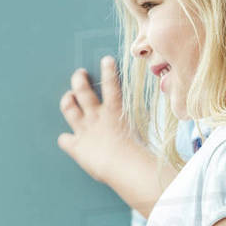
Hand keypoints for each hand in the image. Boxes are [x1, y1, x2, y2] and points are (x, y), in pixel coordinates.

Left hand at [58, 57, 137, 182]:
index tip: (106, 60)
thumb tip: (160, 113)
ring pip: (70, 110)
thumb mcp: (146, 129)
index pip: (111, 84)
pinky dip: (65, 139)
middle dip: (79, 80)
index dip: (108, 71)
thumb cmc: (139, 149)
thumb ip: (147, 118)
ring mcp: (85, 130)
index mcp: (114, 111)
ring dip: (67, 101)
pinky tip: (67, 139)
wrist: (122, 165)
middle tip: (79, 73)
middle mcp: (96, 117)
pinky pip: (65, 140)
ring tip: (68, 97)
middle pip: (83, 92)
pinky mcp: (77, 147)